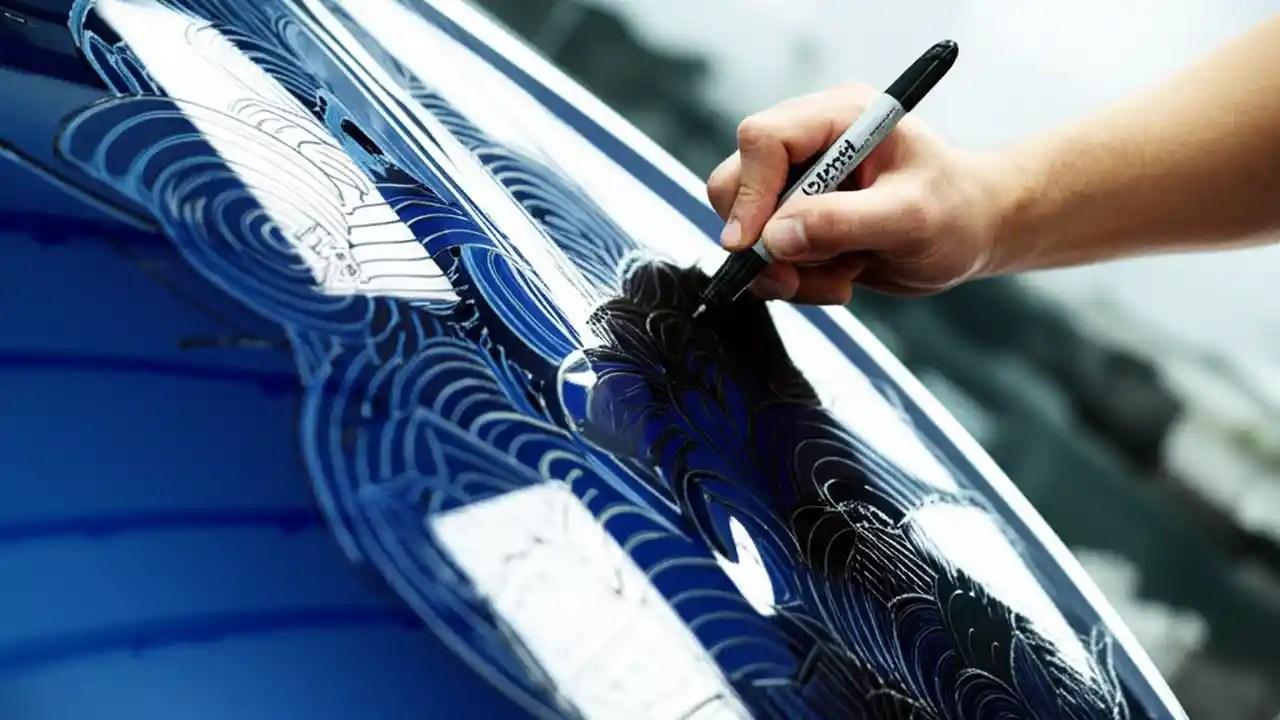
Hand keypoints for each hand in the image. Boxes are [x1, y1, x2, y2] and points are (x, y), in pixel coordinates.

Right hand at [707, 82, 1007, 303]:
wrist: (973, 232)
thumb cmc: (958, 210)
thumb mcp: (911, 218)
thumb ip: (842, 223)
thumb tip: (775, 238)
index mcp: (840, 117)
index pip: (764, 139)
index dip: (751, 192)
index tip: (753, 245)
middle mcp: (812, 143)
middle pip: (738, 182)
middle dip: (761, 241)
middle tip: (792, 278)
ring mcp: (801, 183)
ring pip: (747, 229)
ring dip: (786, 269)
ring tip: (841, 277)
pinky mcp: (799, 219)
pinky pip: (767, 256)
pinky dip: (797, 280)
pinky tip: (842, 277)